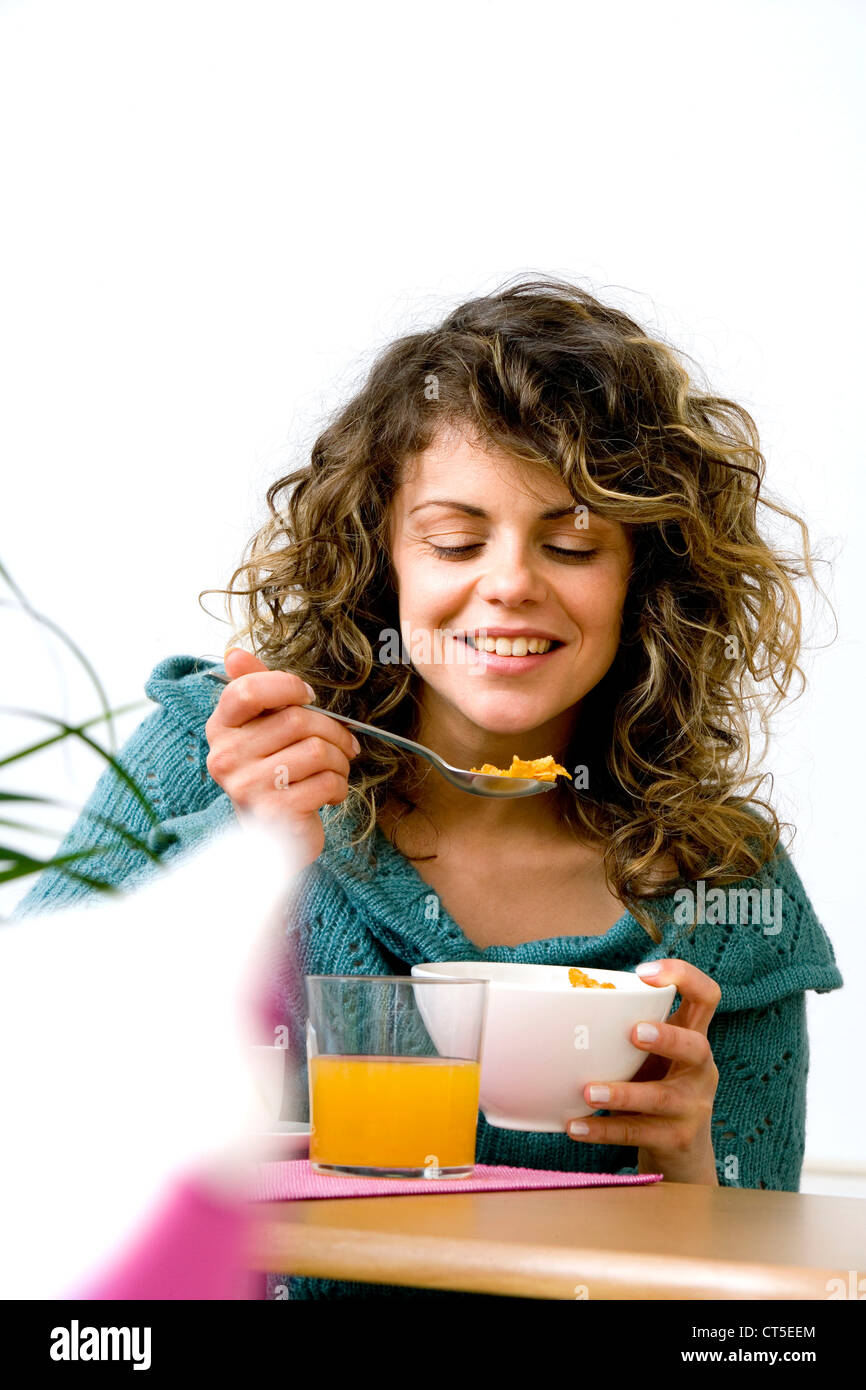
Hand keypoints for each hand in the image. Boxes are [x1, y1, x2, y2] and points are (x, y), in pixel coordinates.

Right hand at [204, 648, 361, 868]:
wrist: (272, 841)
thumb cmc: (273, 776)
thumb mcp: (261, 730)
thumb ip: (255, 690)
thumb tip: (234, 653)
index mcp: (220, 729)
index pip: (248, 689)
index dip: (287, 687)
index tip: (308, 699)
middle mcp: (225, 757)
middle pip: (296, 720)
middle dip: (332, 731)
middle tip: (343, 745)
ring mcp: (246, 786)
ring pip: (317, 750)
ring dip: (340, 760)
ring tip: (335, 770)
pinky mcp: (273, 812)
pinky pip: (326, 782)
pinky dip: (339, 786)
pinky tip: (330, 794)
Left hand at [567, 959, 721, 1184]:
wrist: (682, 1156)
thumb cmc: (657, 1089)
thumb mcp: (651, 1057)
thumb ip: (627, 1033)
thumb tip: (568, 1004)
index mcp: (695, 1038)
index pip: (707, 996)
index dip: (685, 977)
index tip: (645, 973)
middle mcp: (701, 1070)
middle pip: (696, 1046)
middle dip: (667, 1037)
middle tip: (633, 1032)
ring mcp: (693, 1107)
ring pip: (662, 1097)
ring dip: (623, 1093)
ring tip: (588, 1091)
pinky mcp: (678, 1140)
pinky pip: (638, 1133)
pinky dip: (603, 1130)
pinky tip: (575, 1126)